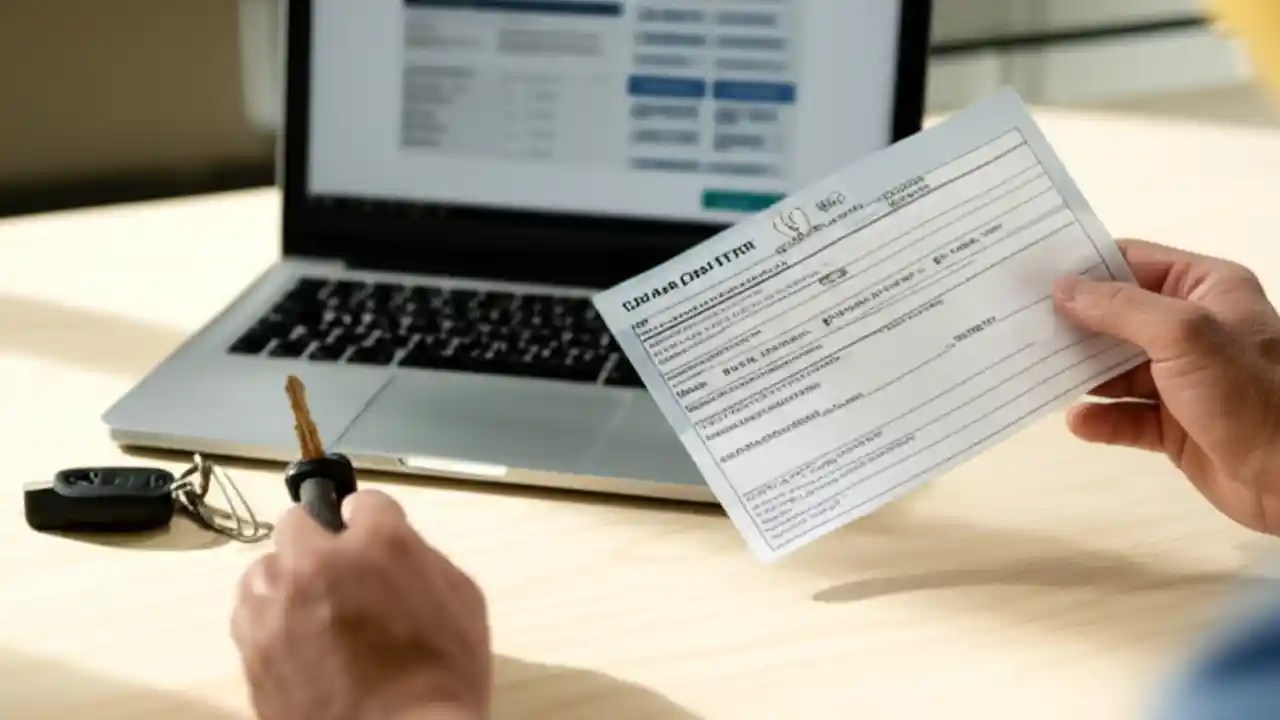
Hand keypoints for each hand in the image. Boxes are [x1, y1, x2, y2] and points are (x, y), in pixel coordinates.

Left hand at [232, 490, 490, 719]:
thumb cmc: (443, 675)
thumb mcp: (461, 601)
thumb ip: (422, 559)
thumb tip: (395, 544)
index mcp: (379, 544)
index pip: (364, 502)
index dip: (372, 522)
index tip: (374, 537)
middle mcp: (319, 563)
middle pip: (298, 521)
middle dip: (318, 540)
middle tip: (338, 572)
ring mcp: (278, 605)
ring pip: (264, 568)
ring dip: (287, 581)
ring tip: (312, 613)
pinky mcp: (253, 647)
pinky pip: (249, 613)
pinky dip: (270, 620)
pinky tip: (296, 642)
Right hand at [1053, 239, 1279, 534]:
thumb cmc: (1251, 394)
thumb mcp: (1184, 334)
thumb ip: (1121, 308)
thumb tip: (1064, 289)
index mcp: (1206, 289)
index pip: (1132, 263)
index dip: (1082, 267)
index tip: (1029, 275)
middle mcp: (1193, 328)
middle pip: (1116, 316)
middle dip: (1071, 322)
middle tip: (1016, 324)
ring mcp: (1182, 380)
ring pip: (1114, 368)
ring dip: (1078, 372)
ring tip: (1032, 371)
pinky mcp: (1175, 426)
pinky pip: (1124, 416)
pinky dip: (1099, 418)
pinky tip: (1076, 420)